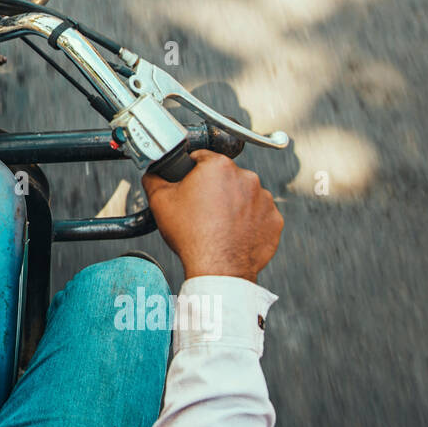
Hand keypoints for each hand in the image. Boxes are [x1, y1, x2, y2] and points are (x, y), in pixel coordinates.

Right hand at [141, 150, 282, 282]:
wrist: (218, 268)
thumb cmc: (193, 236)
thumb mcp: (160, 202)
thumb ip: (154, 179)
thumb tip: (153, 174)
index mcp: (218, 166)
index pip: (202, 157)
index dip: (191, 171)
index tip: (189, 183)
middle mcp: (246, 177)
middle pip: (225, 176)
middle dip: (214, 189)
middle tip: (201, 208)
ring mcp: (264, 199)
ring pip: (244, 195)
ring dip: (233, 204)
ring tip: (217, 223)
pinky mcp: (274, 219)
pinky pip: (259, 215)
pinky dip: (249, 221)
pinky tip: (233, 232)